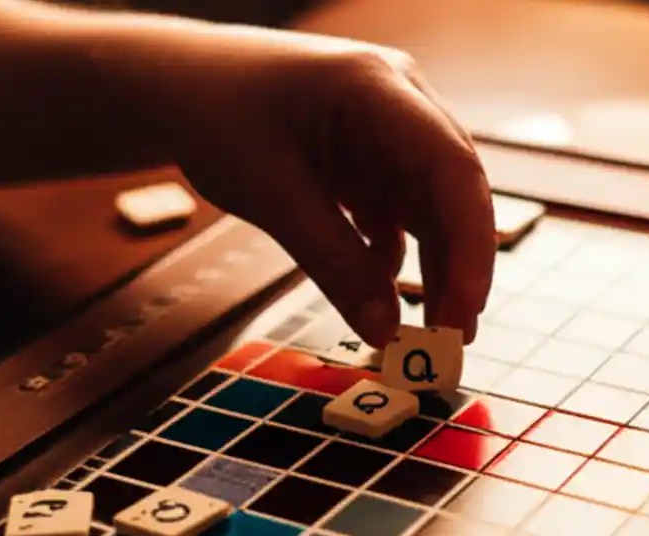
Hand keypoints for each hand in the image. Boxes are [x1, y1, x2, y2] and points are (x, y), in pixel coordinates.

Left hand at [99, 24, 495, 346]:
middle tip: (453, 337)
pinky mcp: (371, 160)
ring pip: (432, 208)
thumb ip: (332, 263)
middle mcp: (399, 104)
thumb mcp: (271, 194)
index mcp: (378, 88)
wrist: (177, 86)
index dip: (471, 242)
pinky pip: (400, 213)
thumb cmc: (215, 112)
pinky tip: (378, 289)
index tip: (465, 309)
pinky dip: (394, 255)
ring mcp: (388, 132)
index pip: (452, 167)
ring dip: (434, 267)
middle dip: (460, 265)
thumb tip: (384, 331)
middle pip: (452, 191)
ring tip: (428, 330)